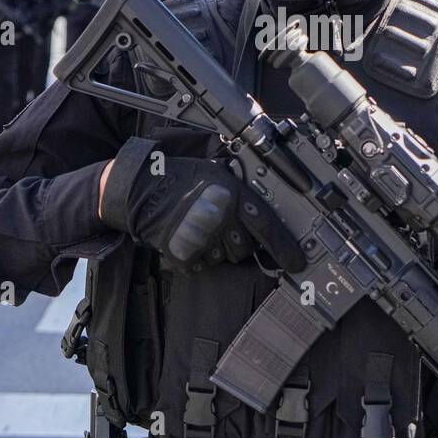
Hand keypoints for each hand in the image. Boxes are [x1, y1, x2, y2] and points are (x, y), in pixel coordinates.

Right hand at [99, 138, 301, 272]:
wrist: (140, 189)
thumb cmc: (178, 178)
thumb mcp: (217, 173)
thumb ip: (240, 192)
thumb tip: (265, 210)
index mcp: (233, 196)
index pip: (267, 226)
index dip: (285, 248)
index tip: (298, 262)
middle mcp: (221, 218)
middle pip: (246, 248)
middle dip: (239, 241)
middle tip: (222, 225)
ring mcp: (202, 239)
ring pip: (225, 258)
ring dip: (218, 248)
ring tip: (201, 227)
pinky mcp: (184, 254)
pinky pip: (203, 264)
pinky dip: (198, 255)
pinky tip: (190, 238)